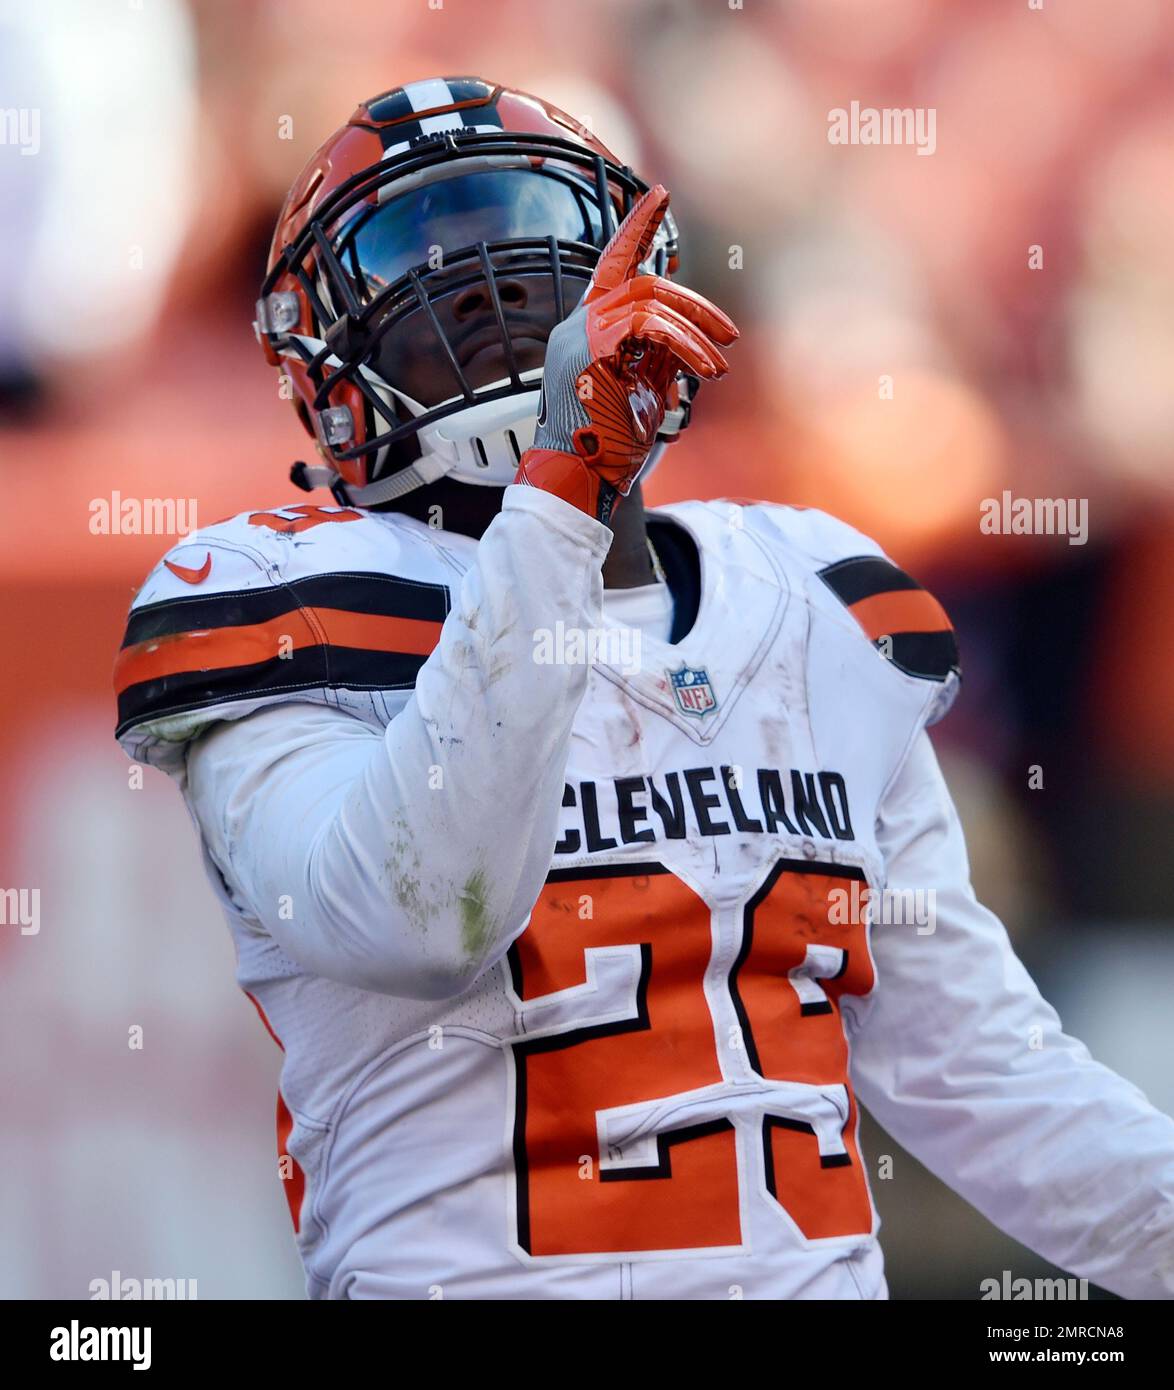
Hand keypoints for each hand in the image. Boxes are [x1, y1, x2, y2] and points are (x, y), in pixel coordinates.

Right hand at [515, 185, 737, 523]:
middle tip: (729, 336)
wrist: (577, 484)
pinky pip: (649, 326)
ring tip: (719, 367)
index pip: (610, 267)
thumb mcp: (641, 393)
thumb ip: (656, 357)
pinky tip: (705, 370)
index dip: (635, 229)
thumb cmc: (608, 450)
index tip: (659, 194)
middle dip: (694, 306)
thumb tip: (687, 336)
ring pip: (650, 301)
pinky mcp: (591, 349)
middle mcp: (575, 327)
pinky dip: (685, 344)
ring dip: (695, 332)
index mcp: (582, 333)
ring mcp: (579, 335)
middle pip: (643, 283)